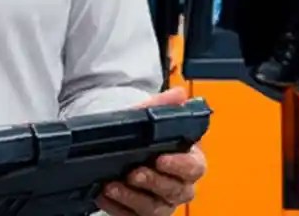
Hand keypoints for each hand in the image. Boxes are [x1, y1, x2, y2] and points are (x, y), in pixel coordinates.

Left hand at [96, 88, 207, 215]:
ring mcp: (161, 203)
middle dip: (153, 182)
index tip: (160, 158)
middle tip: (134, 172)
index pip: (195, 167)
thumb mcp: (147, 116)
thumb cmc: (142, 137)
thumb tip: (179, 95)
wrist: (119, 151)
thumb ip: (163, 105)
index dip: (179, 165)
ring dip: (132, 197)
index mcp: (188, 160)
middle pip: (175, 191)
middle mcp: (178, 185)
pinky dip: (116, 208)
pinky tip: (104, 195)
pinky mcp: (141, 215)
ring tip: (113, 184)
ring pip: (153, 208)